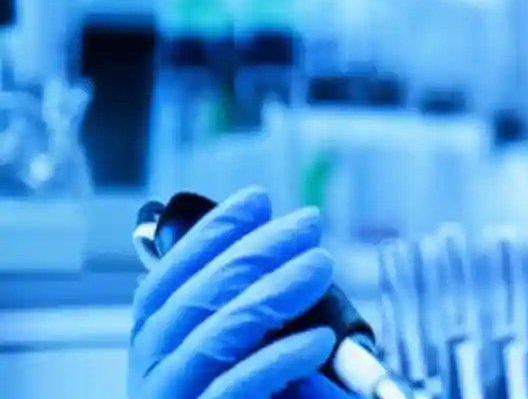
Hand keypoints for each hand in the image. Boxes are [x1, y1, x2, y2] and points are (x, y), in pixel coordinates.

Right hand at [128, 186, 352, 397]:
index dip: (212, 233)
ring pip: (218, 335)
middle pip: (198, 296)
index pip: (171, 276)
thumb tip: (281, 243)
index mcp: (154, 341)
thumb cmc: (242, 397)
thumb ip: (242, 306)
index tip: (256, 199)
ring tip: (322, 265)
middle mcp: (153, 368)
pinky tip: (318, 339)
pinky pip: (237, 388)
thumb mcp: (233, 349)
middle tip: (307, 225)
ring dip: (275, 292)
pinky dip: (280, 359)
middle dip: (256, 251)